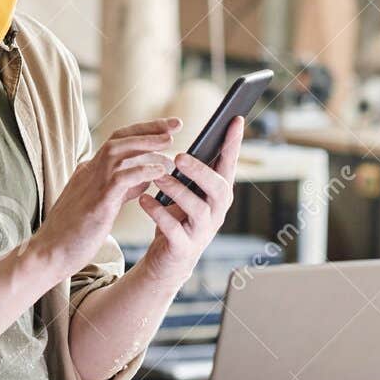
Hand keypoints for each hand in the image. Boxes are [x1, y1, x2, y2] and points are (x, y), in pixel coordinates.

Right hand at [29, 117, 180, 277]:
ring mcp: (91, 184)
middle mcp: (89, 171)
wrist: (49, 253)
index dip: (143, 132)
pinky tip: (159, 172)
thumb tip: (144, 179)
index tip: (167, 129)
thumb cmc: (74, 233)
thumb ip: (121, 189)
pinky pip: (121, 178)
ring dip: (147, 144)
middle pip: (120, 138)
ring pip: (119, 151)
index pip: (118, 140)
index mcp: (89, 171)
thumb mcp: (101, 204)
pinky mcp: (96, 202)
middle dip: (149, 128)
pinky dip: (142, 171)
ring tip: (170, 142)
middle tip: (176, 124)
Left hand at [136, 116, 242, 287]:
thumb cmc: (177, 219)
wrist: (167, 261)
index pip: (230, 165)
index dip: (233, 143)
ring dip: (177, 189)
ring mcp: (202, 231)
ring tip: (157, 176)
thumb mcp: (186, 193)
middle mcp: (216, 212)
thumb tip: (187, 141)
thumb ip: (191, 173)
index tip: (235, 119)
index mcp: (218, 194)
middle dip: (201, 171)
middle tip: (180, 156)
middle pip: (220, 188)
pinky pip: (173, 228)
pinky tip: (144, 200)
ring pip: (197, 208)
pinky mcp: (184, 247)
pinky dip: (158, 212)